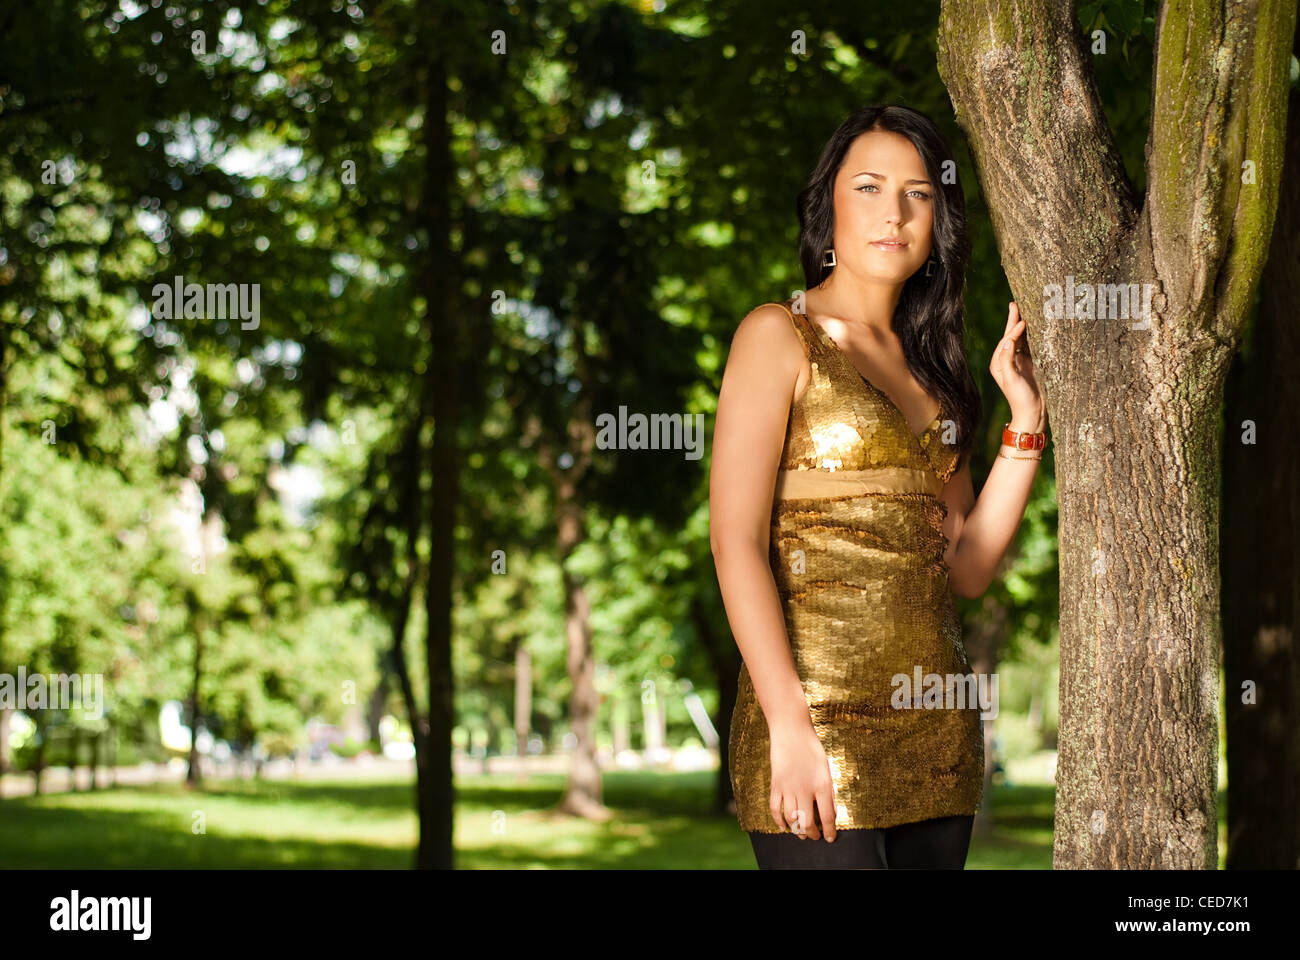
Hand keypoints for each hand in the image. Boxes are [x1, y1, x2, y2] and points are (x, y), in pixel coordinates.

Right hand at [768, 722, 837, 840]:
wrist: (791, 730)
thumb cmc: (812, 748)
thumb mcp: (826, 768)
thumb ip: (828, 790)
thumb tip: (830, 811)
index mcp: (822, 785)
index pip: (828, 817)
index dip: (829, 831)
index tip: (830, 838)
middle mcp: (805, 789)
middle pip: (808, 822)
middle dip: (813, 834)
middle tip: (816, 837)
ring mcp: (788, 787)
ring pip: (791, 819)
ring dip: (797, 831)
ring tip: (802, 834)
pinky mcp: (775, 784)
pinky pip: (775, 809)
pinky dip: (778, 821)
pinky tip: (784, 826)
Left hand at [991, 301, 1043, 432]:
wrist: (1032, 413)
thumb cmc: (1020, 398)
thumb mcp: (1012, 379)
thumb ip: (1008, 359)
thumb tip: (1008, 340)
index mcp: (998, 363)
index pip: (1005, 341)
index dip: (1013, 330)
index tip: (1022, 320)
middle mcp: (1006, 360)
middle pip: (1010, 336)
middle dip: (1013, 321)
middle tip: (1015, 304)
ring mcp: (1018, 361)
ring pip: (1020, 339)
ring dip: (1022, 325)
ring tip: (1023, 310)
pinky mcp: (1029, 364)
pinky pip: (1029, 345)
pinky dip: (1031, 335)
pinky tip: (1034, 326)